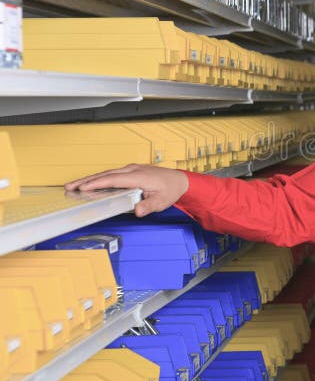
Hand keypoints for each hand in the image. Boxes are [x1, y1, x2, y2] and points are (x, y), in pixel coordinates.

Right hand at [65, 164, 189, 216]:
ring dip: (90, 179)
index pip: (113, 179)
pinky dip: (99, 179)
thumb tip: (138, 210)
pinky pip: (112, 174)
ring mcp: (131, 170)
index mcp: (138, 176)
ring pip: (107, 173)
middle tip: (69, 187)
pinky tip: (90, 184)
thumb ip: (149, 206)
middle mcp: (132, 170)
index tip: (83, 187)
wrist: (179, 181)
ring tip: (74, 186)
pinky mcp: (131, 172)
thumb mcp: (162, 201)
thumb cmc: (170, 190)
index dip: (97, 183)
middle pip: (105, 175)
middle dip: (86, 180)